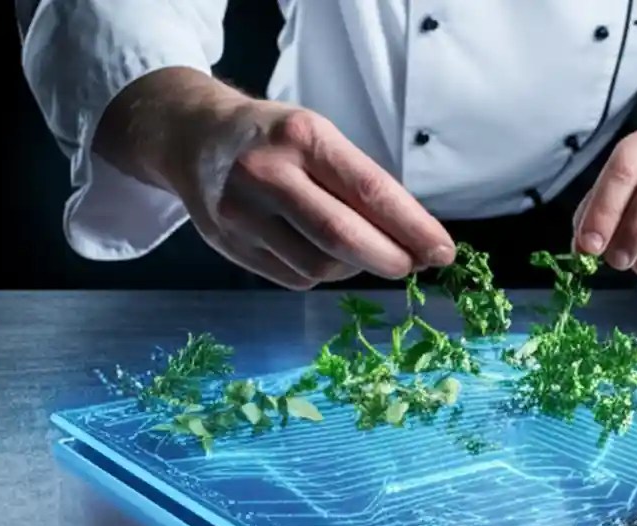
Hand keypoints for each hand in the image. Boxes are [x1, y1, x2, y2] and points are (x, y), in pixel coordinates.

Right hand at [97, 69, 453, 289]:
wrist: (194, 139)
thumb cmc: (275, 140)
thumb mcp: (319, 138)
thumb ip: (363, 185)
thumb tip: (418, 242)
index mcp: (302, 136)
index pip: (370, 191)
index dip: (413, 228)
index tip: (443, 251)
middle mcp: (267, 173)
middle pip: (343, 237)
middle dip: (391, 258)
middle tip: (414, 265)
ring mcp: (242, 213)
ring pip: (320, 266)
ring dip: (356, 268)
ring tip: (365, 252)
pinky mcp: (230, 245)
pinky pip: (295, 278)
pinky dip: (324, 274)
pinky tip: (327, 255)